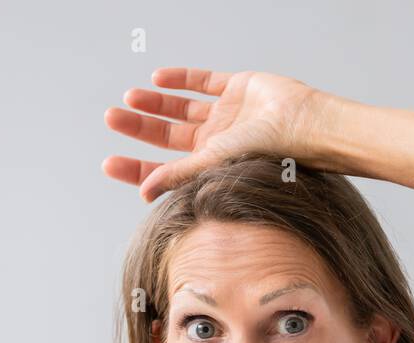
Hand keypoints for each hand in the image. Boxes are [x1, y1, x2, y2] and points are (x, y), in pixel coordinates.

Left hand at [102, 67, 325, 202]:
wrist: (304, 124)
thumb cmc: (269, 153)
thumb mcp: (216, 165)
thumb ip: (179, 175)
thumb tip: (142, 193)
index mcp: (211, 167)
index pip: (164, 169)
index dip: (137, 168)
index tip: (109, 163)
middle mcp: (217, 142)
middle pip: (168, 135)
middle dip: (139, 127)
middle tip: (111, 117)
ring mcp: (227, 114)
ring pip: (182, 108)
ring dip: (155, 103)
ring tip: (130, 98)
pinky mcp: (238, 87)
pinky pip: (204, 81)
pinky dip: (181, 79)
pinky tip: (158, 79)